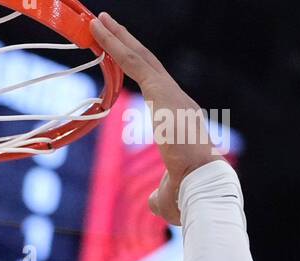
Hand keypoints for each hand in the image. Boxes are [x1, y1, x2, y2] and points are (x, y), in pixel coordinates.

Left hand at [90, 11, 219, 224]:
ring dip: (118, 37)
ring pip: (139, 57)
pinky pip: (134, 62)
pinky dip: (116, 45)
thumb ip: (157, 194)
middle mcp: (177, 101)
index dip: (138, 71)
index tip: (124, 56)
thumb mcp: (167, 197)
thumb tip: (154, 201)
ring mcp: (170, 94)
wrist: (200, 189)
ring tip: (99, 19)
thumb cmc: (187, 198)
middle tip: (107, 24)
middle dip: (126, 43)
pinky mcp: (161, 93)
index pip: (155, 88)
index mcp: (179, 120)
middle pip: (147, 64)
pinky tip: (101, 31)